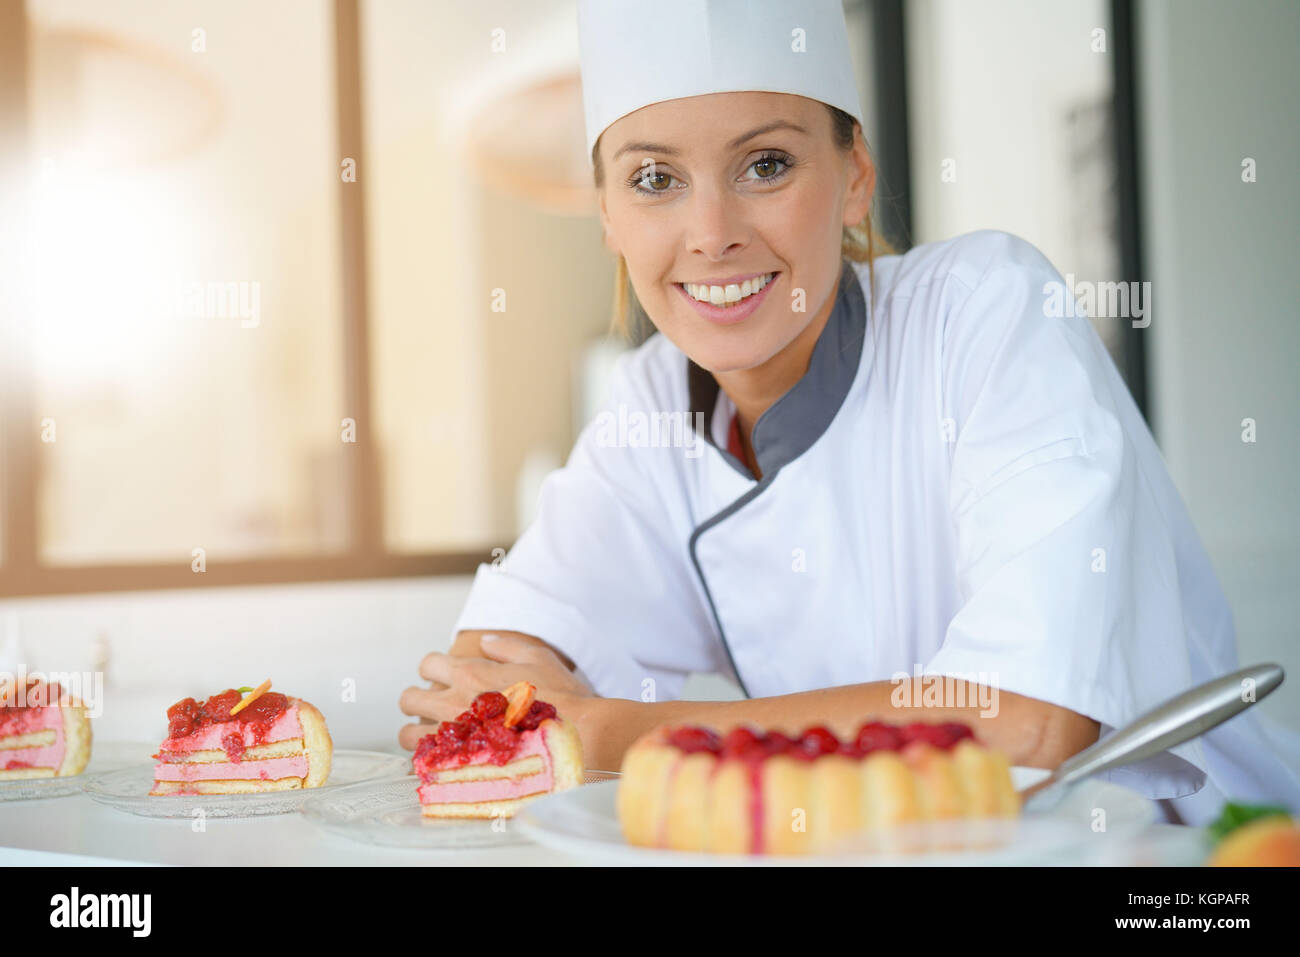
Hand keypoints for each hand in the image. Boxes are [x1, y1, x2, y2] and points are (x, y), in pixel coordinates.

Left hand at [398, 633, 594, 750]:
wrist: (576, 737)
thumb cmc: (561, 697)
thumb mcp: (537, 657)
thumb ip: (505, 646)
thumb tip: (485, 641)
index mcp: (470, 674)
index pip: (428, 664)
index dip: (433, 668)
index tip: (442, 676)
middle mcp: (453, 703)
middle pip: (409, 699)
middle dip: (416, 701)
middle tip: (430, 707)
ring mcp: (454, 738)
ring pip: (408, 735)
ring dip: (416, 733)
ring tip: (434, 738)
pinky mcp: (458, 766)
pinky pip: (426, 764)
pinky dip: (430, 761)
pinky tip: (445, 760)